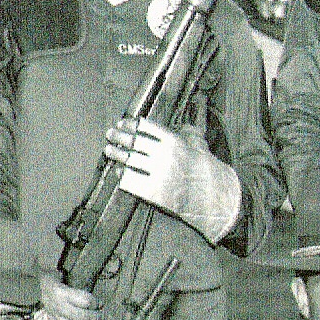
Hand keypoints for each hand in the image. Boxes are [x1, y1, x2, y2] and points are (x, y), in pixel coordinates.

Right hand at [40, 270, 105, 319]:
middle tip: (100, 317)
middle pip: (82, 316)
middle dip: (95, 318)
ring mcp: (52, 319)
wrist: (22, 294)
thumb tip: (85, 290)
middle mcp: (57, 306)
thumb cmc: (42, 284)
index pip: (85, 300)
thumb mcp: (54, 276)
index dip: (95, 302)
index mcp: (60, 292)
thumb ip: (70, 282)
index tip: (100, 303)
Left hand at [109, 117, 241, 244]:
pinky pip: (132, 181)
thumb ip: (186, 132)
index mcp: (173, 141)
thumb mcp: (198, 144)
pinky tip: (118, 172)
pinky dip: (122, 175)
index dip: (131, 124)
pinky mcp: (154, 191)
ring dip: (116, 154)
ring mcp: (157, 174)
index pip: (145, 127)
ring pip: (130, 160)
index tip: (122, 123)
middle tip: (110, 134)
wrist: (210, 196)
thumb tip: (180, 124)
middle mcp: (163, 155)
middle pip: (134, 142)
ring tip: (109, 150)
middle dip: (119, 136)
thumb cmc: (204, 169)